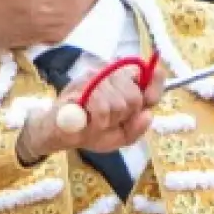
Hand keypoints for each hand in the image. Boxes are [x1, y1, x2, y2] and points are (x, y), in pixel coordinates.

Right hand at [17, 62, 163, 162]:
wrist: (58, 133)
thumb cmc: (89, 132)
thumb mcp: (118, 137)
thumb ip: (136, 128)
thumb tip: (149, 115)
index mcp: (125, 86)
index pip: (149, 77)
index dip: (154, 86)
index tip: (150, 99)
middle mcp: (111, 76)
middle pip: (135, 96)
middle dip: (124, 116)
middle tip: (110, 121)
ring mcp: (95, 77)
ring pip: (120, 102)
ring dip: (109, 120)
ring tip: (95, 121)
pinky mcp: (81, 84)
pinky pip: (102, 106)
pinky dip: (99, 121)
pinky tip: (89, 121)